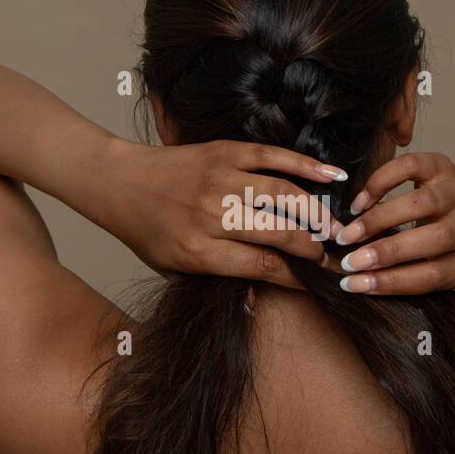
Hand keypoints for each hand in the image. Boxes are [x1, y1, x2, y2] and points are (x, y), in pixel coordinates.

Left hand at [110, 138, 346, 289]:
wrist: (118, 183)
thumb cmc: (148, 232)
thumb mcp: (174, 271)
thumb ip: (215, 283)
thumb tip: (256, 302)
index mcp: (199, 251)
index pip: (263, 266)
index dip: (297, 276)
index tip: (316, 281)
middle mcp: (212, 215)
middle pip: (279, 233)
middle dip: (313, 247)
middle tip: (331, 256)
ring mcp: (219, 180)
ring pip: (283, 194)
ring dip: (317, 211)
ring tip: (336, 227)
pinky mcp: (223, 151)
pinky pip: (272, 156)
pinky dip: (305, 164)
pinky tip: (331, 176)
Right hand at [333, 153, 454, 294]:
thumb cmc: (444, 244)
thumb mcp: (436, 265)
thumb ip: (409, 274)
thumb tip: (358, 279)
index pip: (435, 276)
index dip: (391, 282)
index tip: (354, 284)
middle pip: (434, 239)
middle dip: (386, 252)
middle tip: (349, 261)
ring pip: (422, 203)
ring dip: (379, 219)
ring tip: (348, 233)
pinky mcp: (442, 165)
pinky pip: (411, 167)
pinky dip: (381, 182)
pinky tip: (361, 202)